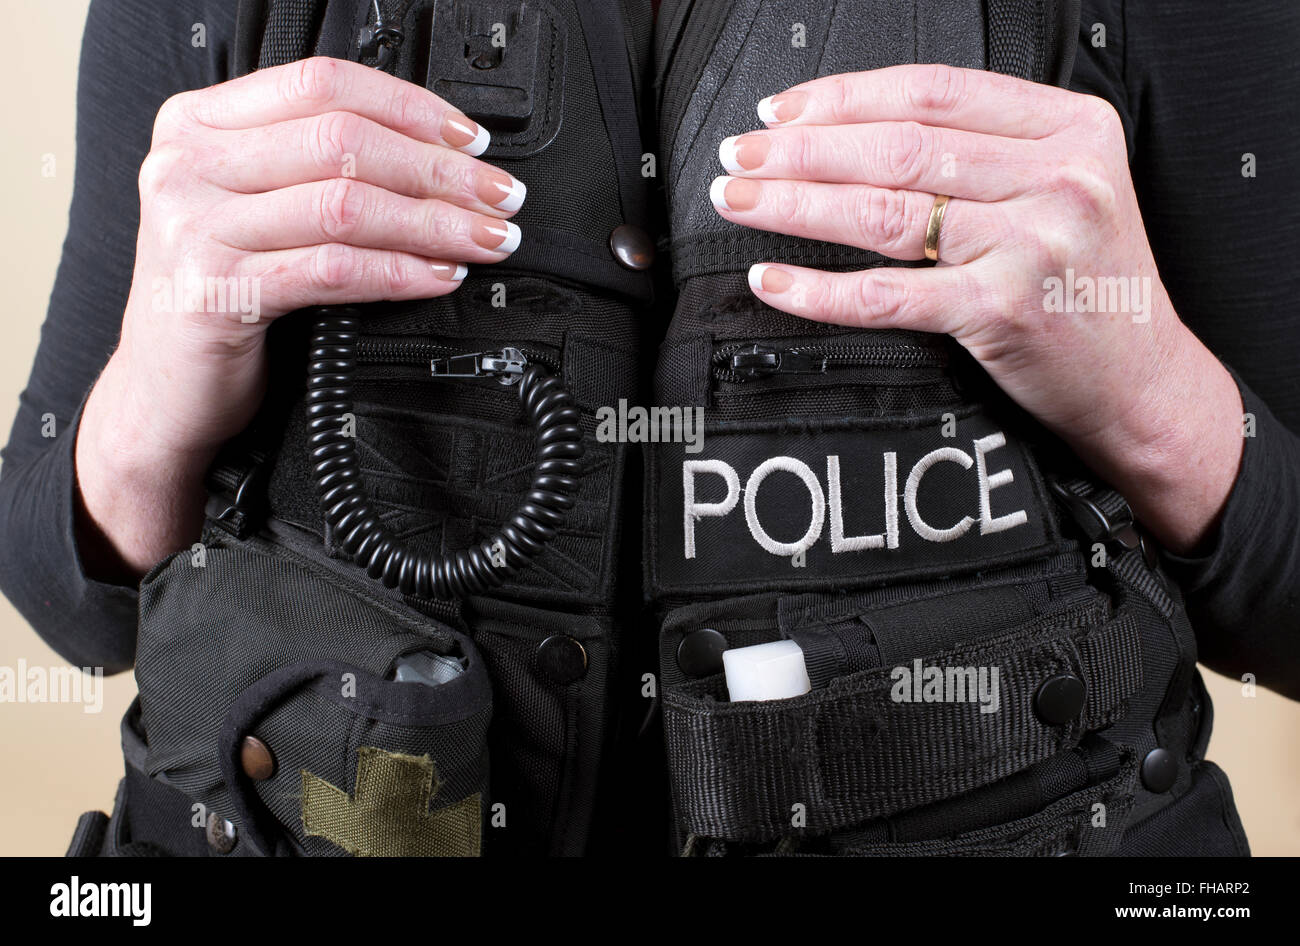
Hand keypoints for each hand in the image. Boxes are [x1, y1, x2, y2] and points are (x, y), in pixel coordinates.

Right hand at [77, 57, 525, 575]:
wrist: (164, 387)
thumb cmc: (220, 291)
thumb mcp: (252, 207)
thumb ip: (312, 167)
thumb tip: (436, 155)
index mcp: (199, 123)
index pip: (321, 83)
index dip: (410, 108)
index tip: (471, 140)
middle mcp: (189, 166)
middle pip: (342, 142)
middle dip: (439, 170)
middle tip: (498, 196)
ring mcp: (196, 228)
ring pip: (345, 206)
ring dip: (434, 223)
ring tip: (485, 238)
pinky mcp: (216, 293)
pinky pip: (333, 271)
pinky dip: (400, 272)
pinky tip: (439, 276)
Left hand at [709, 64, 1242, 552]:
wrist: (1144, 382)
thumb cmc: (1092, 287)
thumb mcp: (1072, 188)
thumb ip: (994, 149)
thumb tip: (863, 131)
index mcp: (1072, 129)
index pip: (933, 91)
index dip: (843, 97)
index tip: (783, 111)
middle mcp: (1056, 178)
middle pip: (897, 147)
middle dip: (800, 149)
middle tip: (739, 157)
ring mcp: (1031, 244)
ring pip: (883, 211)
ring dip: (793, 205)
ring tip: (738, 202)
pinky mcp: (1002, 312)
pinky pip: (887, 295)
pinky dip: (818, 289)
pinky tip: (773, 279)